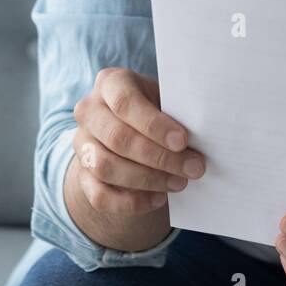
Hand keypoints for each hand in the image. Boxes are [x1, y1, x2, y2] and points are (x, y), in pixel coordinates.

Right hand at [70, 67, 205, 216]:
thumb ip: (178, 112)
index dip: (154, 124)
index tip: (183, 141)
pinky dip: (130, 202)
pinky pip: (99, 195)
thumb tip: (203, 135)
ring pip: (106, 167)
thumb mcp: (168, 100)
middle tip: (193, 168)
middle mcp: (89, 110)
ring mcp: (81, 142)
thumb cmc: (159, 110)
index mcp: (110, 82)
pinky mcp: (82, 173)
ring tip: (179, 182)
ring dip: (147, 180)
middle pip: (117, 138)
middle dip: (159, 157)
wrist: (134, 129)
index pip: (124, 102)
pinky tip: (158, 199)